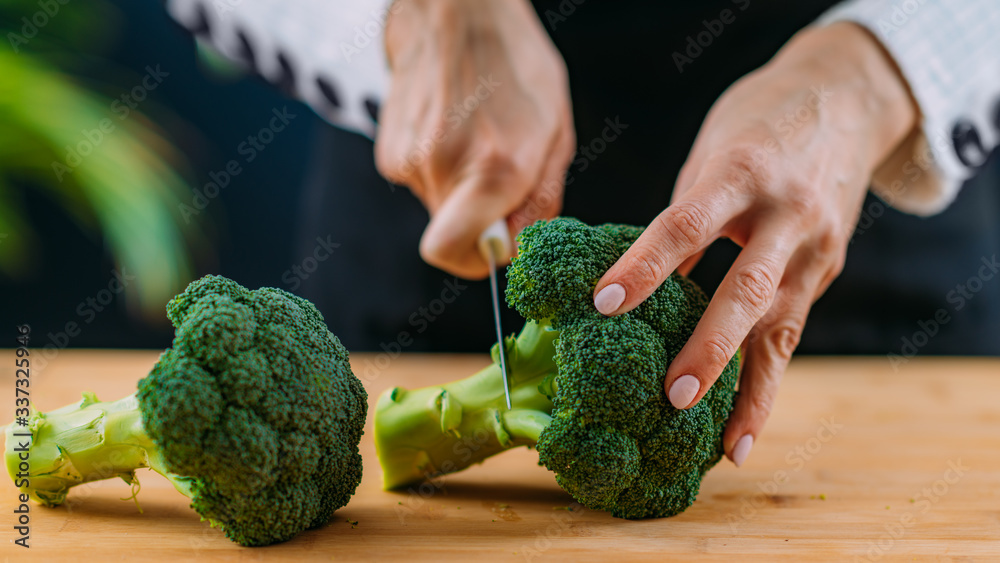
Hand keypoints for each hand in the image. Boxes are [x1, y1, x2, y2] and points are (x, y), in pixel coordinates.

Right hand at [376, 0, 574, 278]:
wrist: (454, 13)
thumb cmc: (514, 65)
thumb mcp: (556, 132)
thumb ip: (541, 201)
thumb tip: (515, 248)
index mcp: (494, 167)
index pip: (459, 253)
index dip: (480, 258)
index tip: (500, 238)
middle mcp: (444, 168)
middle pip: (455, 236)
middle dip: (479, 220)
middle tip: (498, 175)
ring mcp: (409, 160)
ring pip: (439, 210)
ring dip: (461, 189)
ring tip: (476, 138)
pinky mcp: (390, 153)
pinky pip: (421, 185)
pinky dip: (440, 170)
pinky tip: (452, 130)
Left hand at [592, 23, 917, 465]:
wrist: (847, 94)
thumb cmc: (758, 123)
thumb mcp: (712, 153)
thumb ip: (683, 217)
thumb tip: (642, 286)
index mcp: (742, 170)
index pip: (685, 224)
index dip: (645, 266)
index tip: (605, 303)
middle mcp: (786, 212)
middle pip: (746, 288)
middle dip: (710, 346)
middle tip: (673, 395)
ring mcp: (815, 244)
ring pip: (780, 325)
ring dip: (749, 388)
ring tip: (722, 443)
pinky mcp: (826, 269)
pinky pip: (791, 331)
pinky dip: (767, 381)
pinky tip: (744, 428)